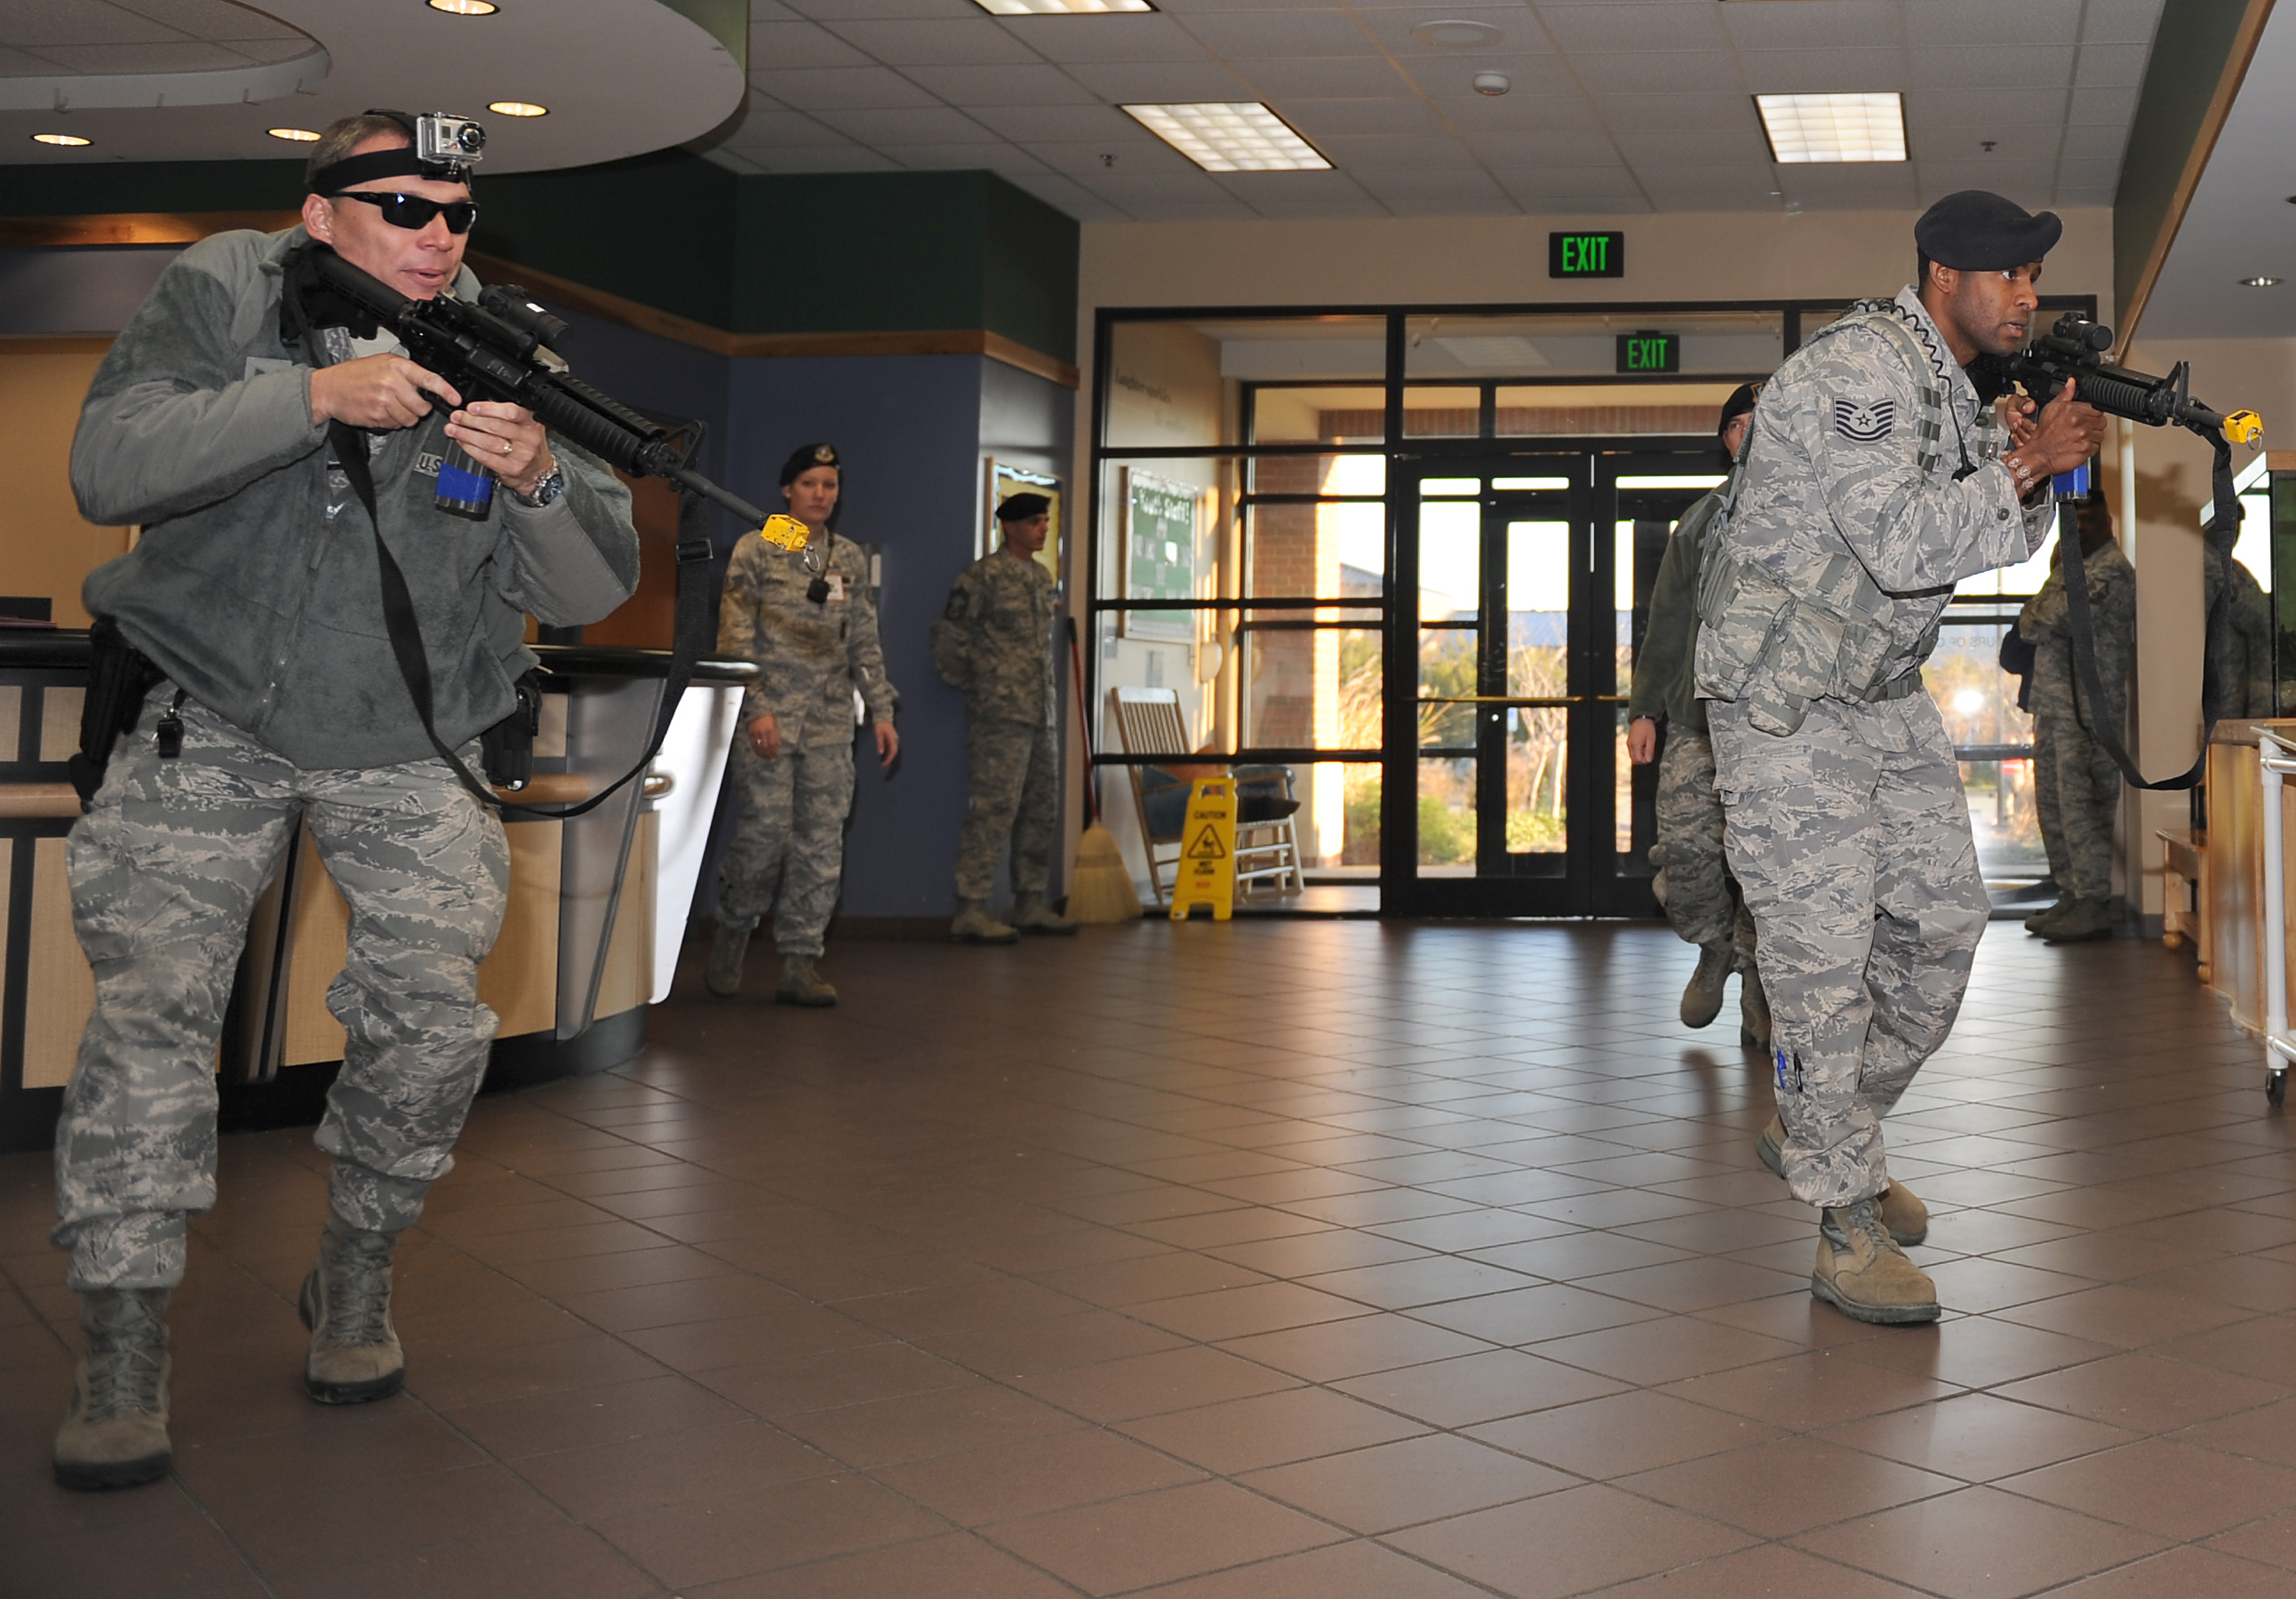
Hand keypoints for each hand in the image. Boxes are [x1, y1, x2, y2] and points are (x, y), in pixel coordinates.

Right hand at [309, 353, 460, 429]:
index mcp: (396, 366)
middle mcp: (391, 383)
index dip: (445, 390)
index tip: (455, 398)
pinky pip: (396, 425)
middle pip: (422, 407)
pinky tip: (380, 410)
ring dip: (405, 416)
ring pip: (411, 419)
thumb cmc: (355, 375)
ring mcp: (384, 401)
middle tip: (406, 401)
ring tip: (390, 405)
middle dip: (418, 408)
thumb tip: (430, 385)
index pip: (428, 379)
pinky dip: (392, 421)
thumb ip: (406, 372)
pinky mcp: (378, 416)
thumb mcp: (382, 363)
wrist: (328, 389)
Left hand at [444, 401, 552, 497]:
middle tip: (457, 417)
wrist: (537, 472)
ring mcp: (522, 455)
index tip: (471, 408)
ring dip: (467, 435)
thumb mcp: (525, 426)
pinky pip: (486, 458)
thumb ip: (505, 416)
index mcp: (532, 422)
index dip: (488, 409)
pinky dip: (470, 449)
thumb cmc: (527, 445)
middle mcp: (529, 438)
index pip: (511, 412)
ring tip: (454, 430)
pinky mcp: (511, 469)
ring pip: (489, 442)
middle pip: (496, 427)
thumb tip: (474, 409)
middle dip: (471, 421)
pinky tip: (463, 443)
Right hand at [747, 714, 780, 759]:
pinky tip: (758, 753)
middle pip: (766, 746)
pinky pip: (753, 743)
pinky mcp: (751, 733)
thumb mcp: (775, 725)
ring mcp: (757, 732)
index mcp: (772, 729)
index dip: (774, 751)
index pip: (773, 743)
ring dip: (762, 753)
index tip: (775, 755)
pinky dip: (756, 749)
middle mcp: (764, 731)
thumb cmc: (769, 719)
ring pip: (759, 746)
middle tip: (769, 758)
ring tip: (764, 757)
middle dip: (768, 754)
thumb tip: (778, 745)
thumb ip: (777, 734)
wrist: (759, 711)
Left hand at [873, 722, 898, 768]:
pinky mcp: (892, 738)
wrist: (883, 716)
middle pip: (894, 752)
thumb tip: (881, 753)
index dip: (889, 759)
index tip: (884, 764)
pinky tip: (884, 755)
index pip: (893, 752)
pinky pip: (892, 747)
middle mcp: (895, 740)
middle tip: (883, 765)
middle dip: (889, 759)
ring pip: (893, 750)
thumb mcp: (878, 734)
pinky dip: (888, 752)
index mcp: (893, 739)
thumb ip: (880, 743)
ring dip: (889, 756)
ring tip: (883, 761)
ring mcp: (894, 739)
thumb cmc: (880, 724)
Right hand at [1627, 717, 1657, 764]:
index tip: (1650, 758)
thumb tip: (1648, 760)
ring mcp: (1629, 743)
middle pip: (1634, 759)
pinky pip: (1633, 750)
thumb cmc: (1647, 727)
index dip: (1645, 761)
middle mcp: (1630, 745)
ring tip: (1647, 748)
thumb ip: (1649, 750)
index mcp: (1635, 745)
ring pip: (1633, 755)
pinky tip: (1644, 746)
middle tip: (1649, 754)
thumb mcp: (1651, 739)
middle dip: (1642, 759)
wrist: (1641, 718)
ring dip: (1640, 755)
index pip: (1638, 759)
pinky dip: (1638, 751)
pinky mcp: (1630, 741)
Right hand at [2007, 378, 2108, 481]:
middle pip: (2101, 422)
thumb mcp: (2050, 409)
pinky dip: (2089, 448)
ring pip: (2100, 435)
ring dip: (2092, 437)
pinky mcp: (2086, 449)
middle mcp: (2079, 422)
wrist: (2038, 456)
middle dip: (2093, 426)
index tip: (2084, 419)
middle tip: (2082, 429)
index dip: (2091, 414)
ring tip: (2079, 438)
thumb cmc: (2043, 435)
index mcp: (2072, 410)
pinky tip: (2079, 446)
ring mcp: (2083, 436)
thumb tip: (2072, 382)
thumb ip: (2065, 395)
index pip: (2096, 408)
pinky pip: (2096, 447)